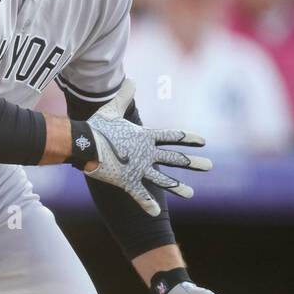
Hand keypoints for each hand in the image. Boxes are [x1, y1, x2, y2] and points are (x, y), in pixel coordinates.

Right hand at [71, 79, 210, 215]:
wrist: (83, 143)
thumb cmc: (96, 126)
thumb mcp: (111, 109)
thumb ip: (124, 96)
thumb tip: (130, 79)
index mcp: (145, 137)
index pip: (172, 136)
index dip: (188, 138)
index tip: (203, 141)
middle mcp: (147, 153)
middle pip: (175, 158)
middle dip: (194, 162)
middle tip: (210, 166)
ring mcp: (138, 168)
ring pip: (163, 180)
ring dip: (178, 187)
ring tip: (191, 194)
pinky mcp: (126, 180)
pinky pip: (139, 195)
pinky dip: (146, 204)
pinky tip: (155, 213)